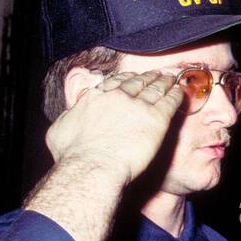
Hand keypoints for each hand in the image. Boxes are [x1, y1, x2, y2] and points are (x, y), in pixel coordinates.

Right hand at [44, 70, 186, 182]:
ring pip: (156, 88)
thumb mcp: (59, 131)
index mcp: (96, 97)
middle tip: (155, 74)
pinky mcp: (157, 119)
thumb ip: (67, 119)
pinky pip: (170, 101)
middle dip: (147, 77)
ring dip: (164, 82)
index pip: (114, 82)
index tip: (131, 78)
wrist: (92, 166)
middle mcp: (118, 96)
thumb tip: (70, 116)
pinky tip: (181, 92)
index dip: (125, 79)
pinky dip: (176, 94)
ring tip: (171, 79)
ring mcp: (139, 106)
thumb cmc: (72, 156)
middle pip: (137, 82)